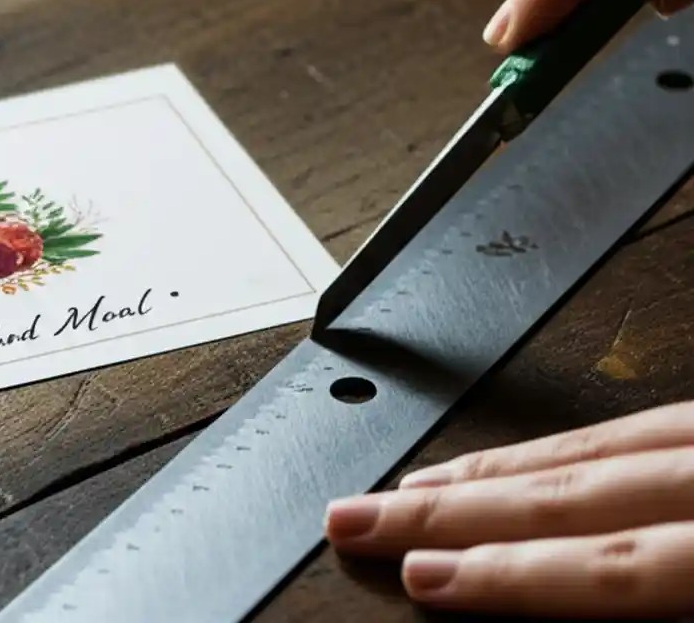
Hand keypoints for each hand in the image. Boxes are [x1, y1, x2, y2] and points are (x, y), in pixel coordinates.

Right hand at [324, 401, 693, 618]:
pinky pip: (634, 417)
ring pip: (589, 442)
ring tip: (410, 489)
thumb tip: (551, 618)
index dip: (507, 575)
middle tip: (359, 515)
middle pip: (569, 489)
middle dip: (451, 508)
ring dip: (487, 471)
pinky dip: (558, 443)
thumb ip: (660, 605)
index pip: (615, 564)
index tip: (421, 576)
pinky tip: (518, 458)